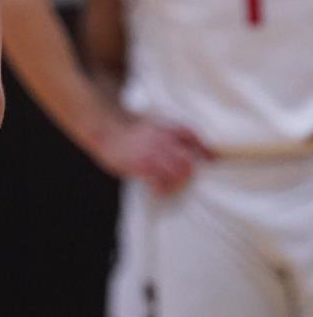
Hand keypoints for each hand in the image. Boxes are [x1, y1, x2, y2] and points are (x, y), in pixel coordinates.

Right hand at [94, 114, 211, 193]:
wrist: (105, 130)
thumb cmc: (131, 132)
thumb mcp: (153, 126)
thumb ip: (174, 136)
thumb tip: (201, 152)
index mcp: (166, 128)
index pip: (192, 136)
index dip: (204, 150)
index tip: (211, 160)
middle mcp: (161, 140)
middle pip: (187, 160)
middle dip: (189, 171)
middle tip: (186, 179)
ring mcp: (150, 153)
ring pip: (176, 173)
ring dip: (178, 182)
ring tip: (173, 186)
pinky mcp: (138, 165)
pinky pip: (158, 182)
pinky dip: (162, 189)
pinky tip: (159, 190)